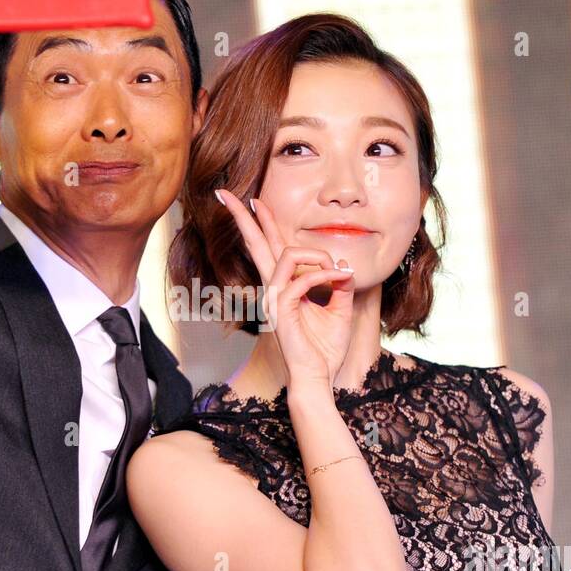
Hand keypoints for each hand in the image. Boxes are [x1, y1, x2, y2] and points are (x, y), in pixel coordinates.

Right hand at [215, 190, 354, 394]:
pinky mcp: (281, 309)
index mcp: (284, 285)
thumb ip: (339, 283)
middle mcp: (274, 288)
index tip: (253, 201)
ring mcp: (274, 297)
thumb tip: (343, 264)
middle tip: (228, 194)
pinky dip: (324, 276)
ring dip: (319, 256)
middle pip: (257, 244)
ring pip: (289, 254)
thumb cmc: (325, 347)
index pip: (270, 247)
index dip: (262, 222)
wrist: (318, 376)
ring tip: (336, 271)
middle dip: (244, 217)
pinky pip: (301, 279)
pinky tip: (338, 280)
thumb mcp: (340, 307)